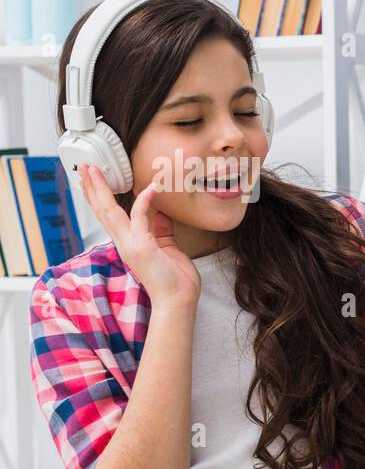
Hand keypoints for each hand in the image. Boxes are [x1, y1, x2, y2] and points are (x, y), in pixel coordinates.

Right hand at [78, 164, 199, 309]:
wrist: (177, 302)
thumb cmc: (175, 280)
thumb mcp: (167, 248)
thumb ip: (161, 230)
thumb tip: (161, 212)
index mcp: (128, 243)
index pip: (108, 216)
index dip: (99, 197)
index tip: (91, 180)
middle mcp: (124, 243)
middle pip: (102, 211)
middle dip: (92, 188)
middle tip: (83, 167)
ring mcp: (131, 245)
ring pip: (110, 212)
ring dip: (101, 189)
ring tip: (94, 170)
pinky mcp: (142, 247)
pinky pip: (141, 217)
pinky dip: (144, 202)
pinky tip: (150, 188)